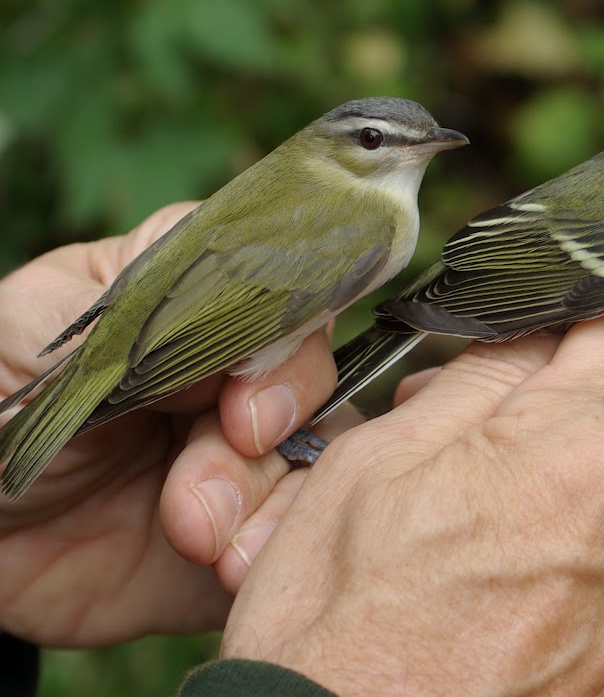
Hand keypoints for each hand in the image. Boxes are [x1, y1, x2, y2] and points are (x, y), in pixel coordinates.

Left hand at [0, 204, 336, 645]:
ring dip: (275, 497)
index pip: (284, 288)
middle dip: (278, 423)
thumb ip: (140, 303)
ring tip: (203, 537)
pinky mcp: (242, 532)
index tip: (246, 400)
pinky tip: (228, 565)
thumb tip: (242, 320)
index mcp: (192, 303)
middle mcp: (232, 374)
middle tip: (223, 460)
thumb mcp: (35, 330)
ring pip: (319, 455)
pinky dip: (276, 548)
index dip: (283, 341)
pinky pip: (296, 533)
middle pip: (313, 375)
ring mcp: (244, 456)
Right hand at [215, 310, 603, 696]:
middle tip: (472, 460)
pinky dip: (583, 576)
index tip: (550, 333)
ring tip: (478, 554)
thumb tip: (531, 334)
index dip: (593, 319)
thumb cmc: (337, 639)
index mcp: (583, 459)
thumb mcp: (373, 466)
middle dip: (562, 422)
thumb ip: (479, 376)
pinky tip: (504, 612)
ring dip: (572, 502)